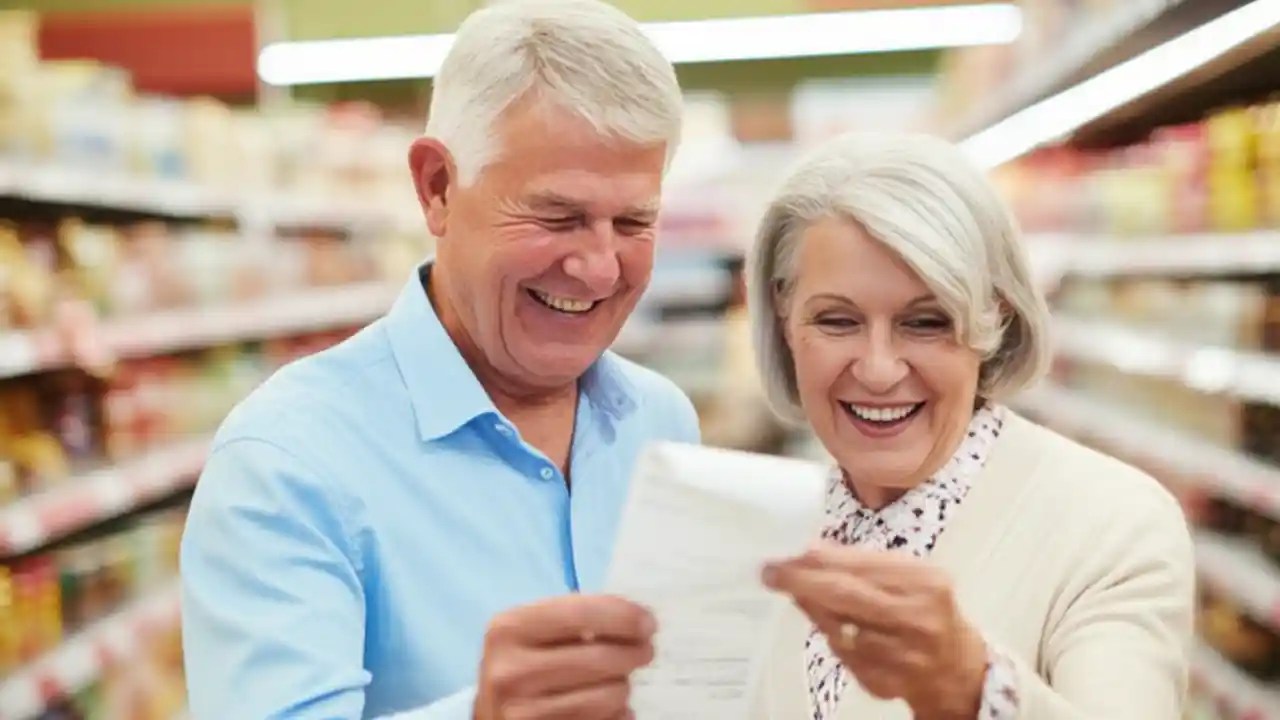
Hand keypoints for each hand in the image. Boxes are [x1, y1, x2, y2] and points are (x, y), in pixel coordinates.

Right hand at [473, 594, 655, 719]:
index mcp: (508, 630)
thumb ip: (575, 617)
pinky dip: (618, 714)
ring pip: (610, 695)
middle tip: (644, 651)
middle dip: (634, 652)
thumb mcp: (532, 632)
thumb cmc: (523, 664)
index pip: (581, 613)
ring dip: (623, 687)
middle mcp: (510, 672)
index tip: (649, 623)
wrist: (494, 715)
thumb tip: (637, 620)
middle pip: (601, 658)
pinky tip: (606, 708)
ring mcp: (524, 713)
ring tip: (615, 681)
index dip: (624, 616)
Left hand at [763, 542, 986, 718]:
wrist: (955, 665)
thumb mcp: (904, 577)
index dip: (816, 560)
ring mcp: (903, 654)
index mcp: (924, 580)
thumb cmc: (922, 609)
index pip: (859, 564)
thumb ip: (861, 564)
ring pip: (840, 628)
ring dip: (816, 611)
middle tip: (772, 574)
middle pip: (846, 594)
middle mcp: (918, 616)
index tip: (783, 556)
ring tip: (800, 597)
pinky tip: (835, 630)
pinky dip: (834, 639)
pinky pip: (845, 656)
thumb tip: (810, 551)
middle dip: (802, 581)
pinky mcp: (887, 682)